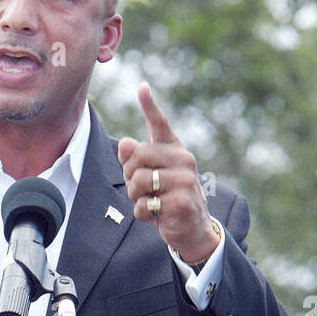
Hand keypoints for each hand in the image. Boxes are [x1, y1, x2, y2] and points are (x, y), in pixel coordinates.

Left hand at [117, 83, 218, 265]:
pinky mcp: (180, 202)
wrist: (192, 228)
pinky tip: (155, 215)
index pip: (161, 125)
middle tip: (138, 188)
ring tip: (148, 202)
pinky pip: (144, 204)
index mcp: (175, 150)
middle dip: (128, 174)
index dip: (150, 106)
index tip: (141, 87)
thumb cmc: (167, 199)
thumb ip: (136, 162)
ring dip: (134, 197)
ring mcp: (184, 181)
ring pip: (138, 181)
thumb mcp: (150, 178)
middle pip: (137, 155)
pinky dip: (142, 214)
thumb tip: (124, 144)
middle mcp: (183, 160)